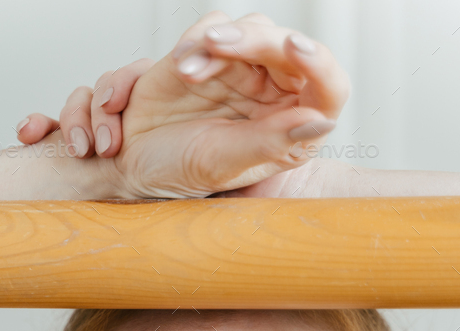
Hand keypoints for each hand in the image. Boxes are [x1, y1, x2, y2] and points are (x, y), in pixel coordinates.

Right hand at [16, 10, 349, 199]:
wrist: (131, 163)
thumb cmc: (179, 173)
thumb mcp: (224, 162)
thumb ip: (271, 141)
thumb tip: (321, 122)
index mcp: (292, 130)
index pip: (328, 86)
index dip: (318, 63)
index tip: (295, 48)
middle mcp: (275, 96)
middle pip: (285, 46)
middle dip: (251, 41)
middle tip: (215, 47)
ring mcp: (245, 74)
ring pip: (249, 29)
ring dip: (216, 43)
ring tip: (186, 72)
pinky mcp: (213, 56)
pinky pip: (213, 28)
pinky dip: (194, 41)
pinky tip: (178, 69)